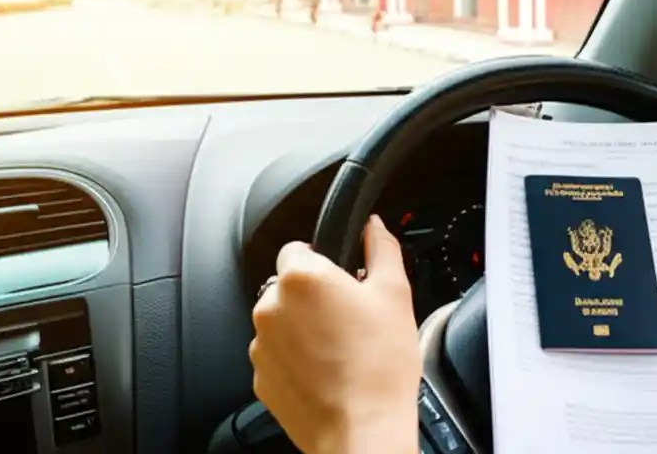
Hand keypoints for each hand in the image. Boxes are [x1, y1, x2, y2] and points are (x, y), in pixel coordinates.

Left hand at [250, 215, 420, 453]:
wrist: (363, 429)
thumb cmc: (379, 367)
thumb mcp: (395, 293)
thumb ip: (381, 248)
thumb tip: (374, 227)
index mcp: (302, 278)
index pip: (299, 248)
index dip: (325, 260)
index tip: (343, 279)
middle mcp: (271, 307)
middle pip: (290, 286)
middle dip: (315, 296)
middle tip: (350, 317)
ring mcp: (262, 345)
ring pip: (283, 322)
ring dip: (304, 328)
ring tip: (342, 350)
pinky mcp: (262, 377)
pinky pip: (278, 356)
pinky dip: (297, 359)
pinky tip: (328, 371)